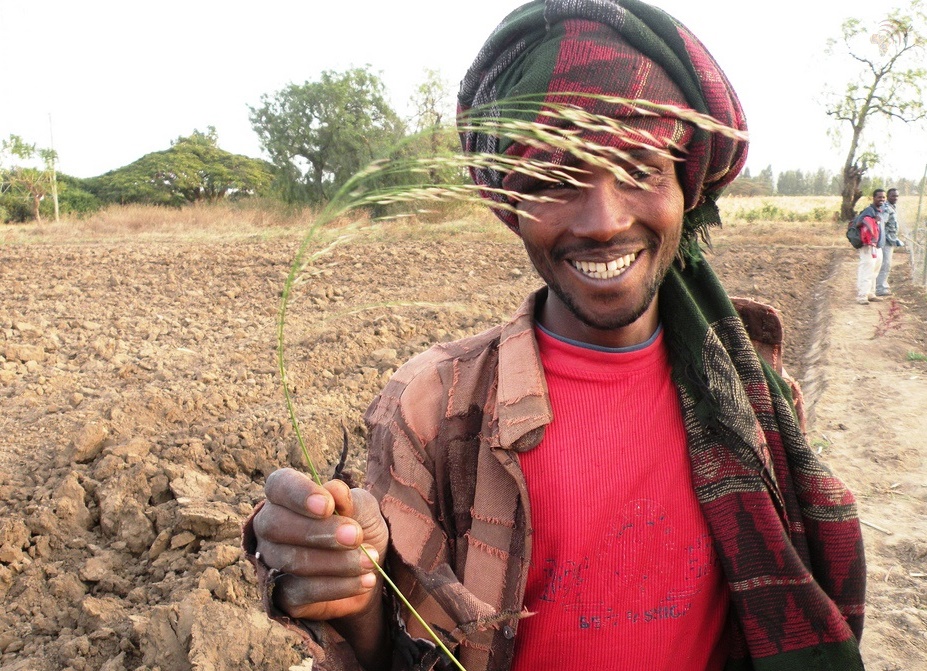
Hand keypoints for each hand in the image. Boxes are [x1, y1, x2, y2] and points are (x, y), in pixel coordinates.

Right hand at [252, 468, 388, 621]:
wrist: (367, 570)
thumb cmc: (357, 527)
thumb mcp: (363, 508)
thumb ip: (349, 499)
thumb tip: (334, 490)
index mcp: (285, 497)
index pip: (278, 486)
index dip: (299, 494)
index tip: (327, 505)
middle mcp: (269, 527)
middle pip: (276, 525)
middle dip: (319, 532)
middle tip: (355, 536)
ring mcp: (272, 562)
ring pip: (292, 560)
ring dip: (336, 561)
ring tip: (370, 560)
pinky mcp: (283, 595)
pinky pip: (302, 591)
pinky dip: (338, 586)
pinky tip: (364, 581)